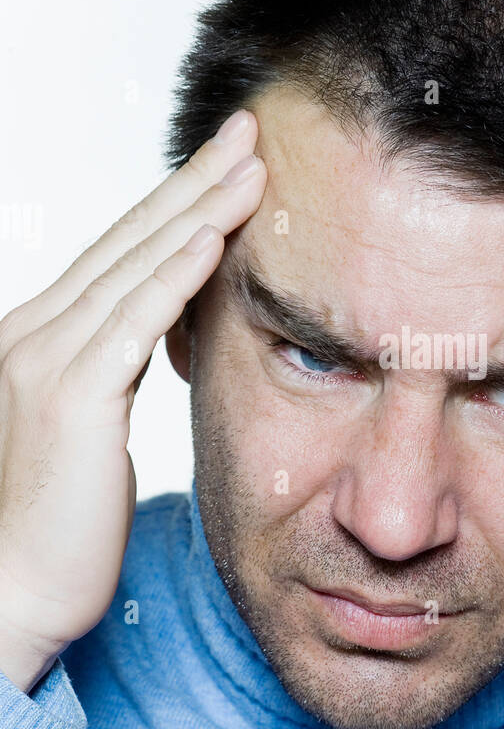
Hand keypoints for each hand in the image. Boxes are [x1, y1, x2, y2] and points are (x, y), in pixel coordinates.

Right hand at [0, 110, 266, 692]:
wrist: (13, 597)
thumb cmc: (61, 525)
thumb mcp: (93, 428)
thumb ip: (118, 371)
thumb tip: (163, 338)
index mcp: (41, 337)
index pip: (120, 252)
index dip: (175, 202)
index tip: (228, 163)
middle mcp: (35, 333)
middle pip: (129, 240)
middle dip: (194, 181)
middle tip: (249, 131)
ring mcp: (46, 360)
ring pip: (136, 266)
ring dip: (199, 209)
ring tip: (253, 163)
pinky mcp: (70, 397)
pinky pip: (134, 319)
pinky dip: (176, 272)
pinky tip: (214, 233)